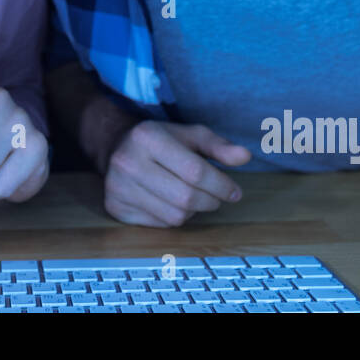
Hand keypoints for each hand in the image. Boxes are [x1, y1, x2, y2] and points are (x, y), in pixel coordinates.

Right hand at [104, 121, 250, 226]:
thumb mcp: (189, 135)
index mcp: (148, 137)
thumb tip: (245, 157)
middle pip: (186, 197)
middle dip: (211, 201)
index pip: (195, 171)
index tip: (235, 192)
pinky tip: (171, 202)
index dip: (221, 185)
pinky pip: (159, 224)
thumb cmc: (160, 141)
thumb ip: (218, 146)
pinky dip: (174, 217)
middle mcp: (128, 162)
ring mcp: (118, 187)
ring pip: (175, 216)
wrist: (115, 146)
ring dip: (193, 211)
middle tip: (218, 197)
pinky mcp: (115, 207)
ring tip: (192, 196)